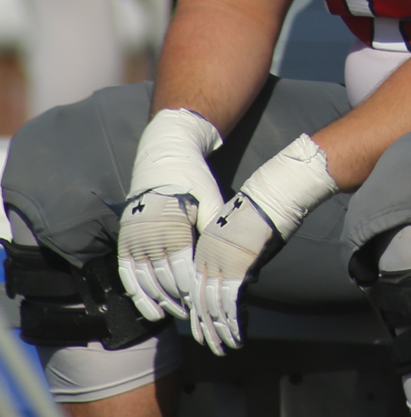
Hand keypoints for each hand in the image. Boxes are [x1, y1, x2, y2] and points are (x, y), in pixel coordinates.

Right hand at [117, 109, 224, 321]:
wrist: (164, 157)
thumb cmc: (194, 180)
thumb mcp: (210, 199)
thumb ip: (212, 227)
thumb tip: (223, 255)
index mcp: (172, 225)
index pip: (182, 267)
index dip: (192, 288)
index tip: (203, 303)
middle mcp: (149, 233)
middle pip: (163, 278)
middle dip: (179, 299)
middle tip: (194, 316)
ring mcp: (133, 237)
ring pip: (143, 280)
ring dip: (157, 300)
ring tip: (172, 316)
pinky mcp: (125, 237)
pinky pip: (126, 272)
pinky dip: (136, 293)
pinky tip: (147, 308)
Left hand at [191, 193, 279, 353]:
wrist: (271, 195)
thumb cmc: (261, 209)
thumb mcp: (239, 232)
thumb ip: (234, 255)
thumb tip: (242, 276)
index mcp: (205, 249)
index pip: (195, 288)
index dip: (198, 313)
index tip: (201, 331)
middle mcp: (207, 259)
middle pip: (200, 301)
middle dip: (205, 328)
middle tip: (211, 347)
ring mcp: (220, 264)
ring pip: (212, 307)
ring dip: (218, 331)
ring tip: (224, 348)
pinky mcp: (236, 268)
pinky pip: (229, 303)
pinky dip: (233, 324)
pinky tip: (236, 337)